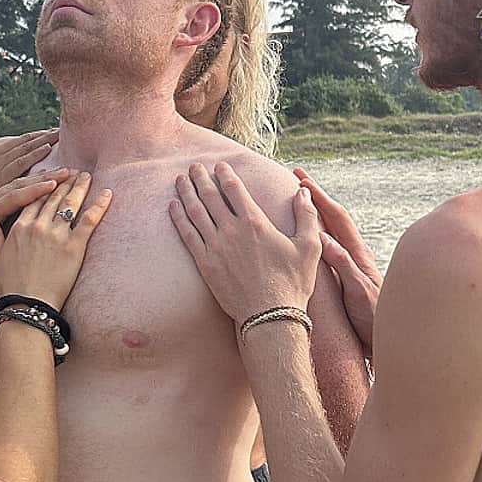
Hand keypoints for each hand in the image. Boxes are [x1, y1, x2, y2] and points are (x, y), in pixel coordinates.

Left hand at [0, 169, 70, 277]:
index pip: (13, 197)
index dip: (33, 191)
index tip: (54, 184)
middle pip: (19, 183)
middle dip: (44, 176)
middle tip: (67, 169)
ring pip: (18, 179)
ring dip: (40, 172)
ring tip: (61, 166)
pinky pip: (14, 182)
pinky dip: (30, 175)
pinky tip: (44, 171)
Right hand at [0, 172, 111, 309]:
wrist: (27, 303)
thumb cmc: (11, 282)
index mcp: (20, 226)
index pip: (35, 199)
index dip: (45, 186)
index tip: (53, 177)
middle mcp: (38, 225)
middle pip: (54, 197)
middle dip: (65, 182)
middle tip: (75, 171)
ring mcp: (57, 234)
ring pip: (70, 203)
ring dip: (80, 187)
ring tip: (87, 176)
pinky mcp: (74, 246)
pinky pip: (89, 219)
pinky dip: (99, 204)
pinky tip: (107, 193)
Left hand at [170, 162, 321, 322]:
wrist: (270, 317)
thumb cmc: (293, 283)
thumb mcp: (309, 247)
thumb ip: (306, 215)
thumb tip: (303, 191)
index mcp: (255, 222)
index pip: (234, 188)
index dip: (225, 173)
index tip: (219, 164)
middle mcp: (231, 231)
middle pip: (210, 196)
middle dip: (200, 177)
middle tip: (194, 166)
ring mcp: (215, 247)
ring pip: (195, 212)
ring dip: (186, 192)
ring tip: (179, 179)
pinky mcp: (205, 264)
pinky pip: (187, 235)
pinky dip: (178, 218)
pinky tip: (173, 207)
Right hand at [294, 168, 381, 356]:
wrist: (391, 342)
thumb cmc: (374, 321)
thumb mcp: (358, 293)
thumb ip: (344, 266)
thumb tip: (323, 238)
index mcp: (357, 255)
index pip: (336, 218)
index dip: (319, 197)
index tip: (301, 180)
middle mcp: (355, 256)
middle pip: (334, 218)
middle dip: (316, 197)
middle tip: (297, 178)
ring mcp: (352, 266)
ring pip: (332, 232)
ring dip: (316, 213)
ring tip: (299, 200)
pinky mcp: (348, 278)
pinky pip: (329, 249)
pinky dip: (317, 234)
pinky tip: (308, 236)